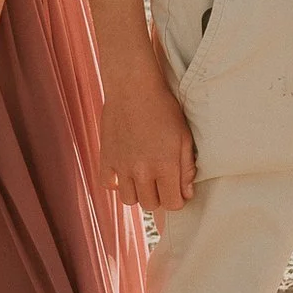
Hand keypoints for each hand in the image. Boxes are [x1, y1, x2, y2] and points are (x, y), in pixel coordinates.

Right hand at [98, 60, 195, 214]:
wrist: (133, 87)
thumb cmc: (163, 108)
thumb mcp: (184, 136)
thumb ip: (186, 168)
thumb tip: (186, 193)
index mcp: (165, 165)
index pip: (173, 203)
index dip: (178, 199)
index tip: (178, 190)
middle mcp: (142, 171)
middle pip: (150, 205)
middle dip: (159, 197)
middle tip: (162, 182)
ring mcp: (121, 166)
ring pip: (129, 200)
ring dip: (138, 193)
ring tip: (144, 178)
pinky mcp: (106, 158)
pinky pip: (109, 185)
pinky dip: (117, 183)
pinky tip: (125, 172)